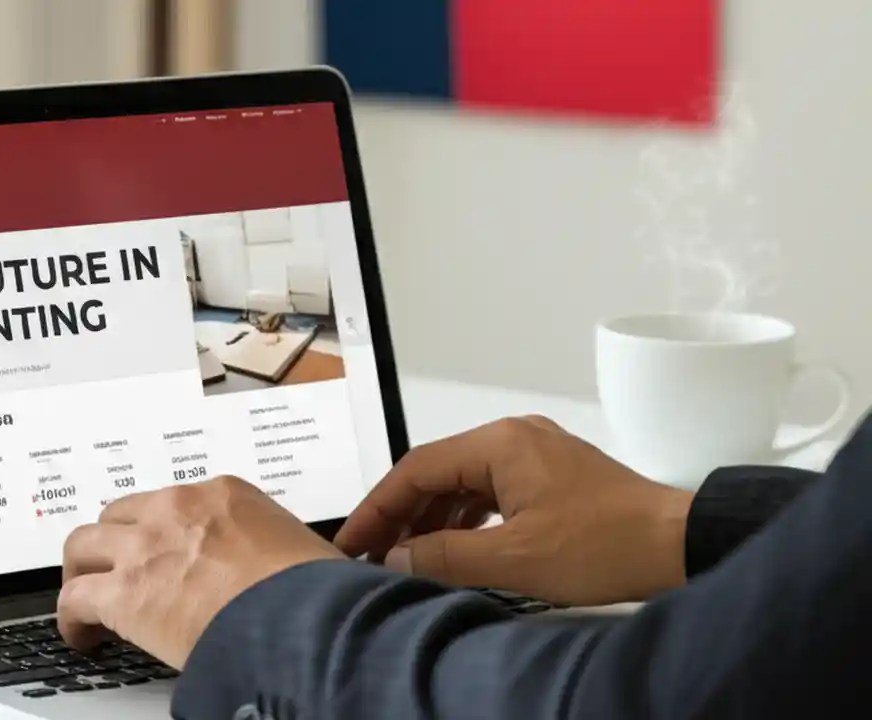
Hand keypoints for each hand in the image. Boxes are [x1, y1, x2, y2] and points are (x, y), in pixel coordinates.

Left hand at [58, 475, 342, 666]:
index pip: (173, 503)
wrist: (302, 618)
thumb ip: (269, 546)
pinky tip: (84, 637)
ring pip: (83, 545)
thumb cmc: (313, 589)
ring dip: (82, 570)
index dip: (160, 531)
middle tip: (116, 568)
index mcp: (222, 494)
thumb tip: (273, 570)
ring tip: (86, 598)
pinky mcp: (125, 593)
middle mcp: (177, 510)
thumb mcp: (296, 545)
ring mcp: (146, 547)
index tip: (161, 552)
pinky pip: (75, 599)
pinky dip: (73, 619)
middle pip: (120, 514)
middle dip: (114, 542)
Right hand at [335, 416, 693, 605]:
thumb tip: (398, 555)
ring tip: (407, 558)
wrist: (679, 544)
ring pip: (463, 483)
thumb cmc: (605, 544)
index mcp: (499, 443)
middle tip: (373, 553)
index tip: (352, 540)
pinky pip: (490, 491)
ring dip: (433, 520)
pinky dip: (465, 520)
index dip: (377, 507)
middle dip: (402, 515)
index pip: (416, 469)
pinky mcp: (551, 476)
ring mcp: (535, 453)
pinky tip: (454, 548)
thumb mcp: (513, 559)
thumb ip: (445, 555)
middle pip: (436, 473)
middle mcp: (513, 437)